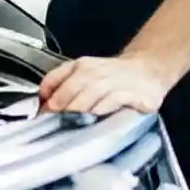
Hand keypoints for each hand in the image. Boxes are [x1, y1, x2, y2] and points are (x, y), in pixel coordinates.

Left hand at [37, 55, 173, 115]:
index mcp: (81, 66)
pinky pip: (114, 100)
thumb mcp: (83, 73)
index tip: (41, 113)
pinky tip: (95, 117)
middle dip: (60, 106)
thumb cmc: (112, 76)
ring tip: (70, 122)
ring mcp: (115, 81)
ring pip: (92, 93)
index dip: (46, 98)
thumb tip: (42, 101)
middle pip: (72, 87)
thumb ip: (60, 83)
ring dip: (79, 108)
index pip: (56, 79)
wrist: (147, 69)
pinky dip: (103, 108)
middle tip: (52, 122)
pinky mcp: (134, 93)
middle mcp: (96, 71)